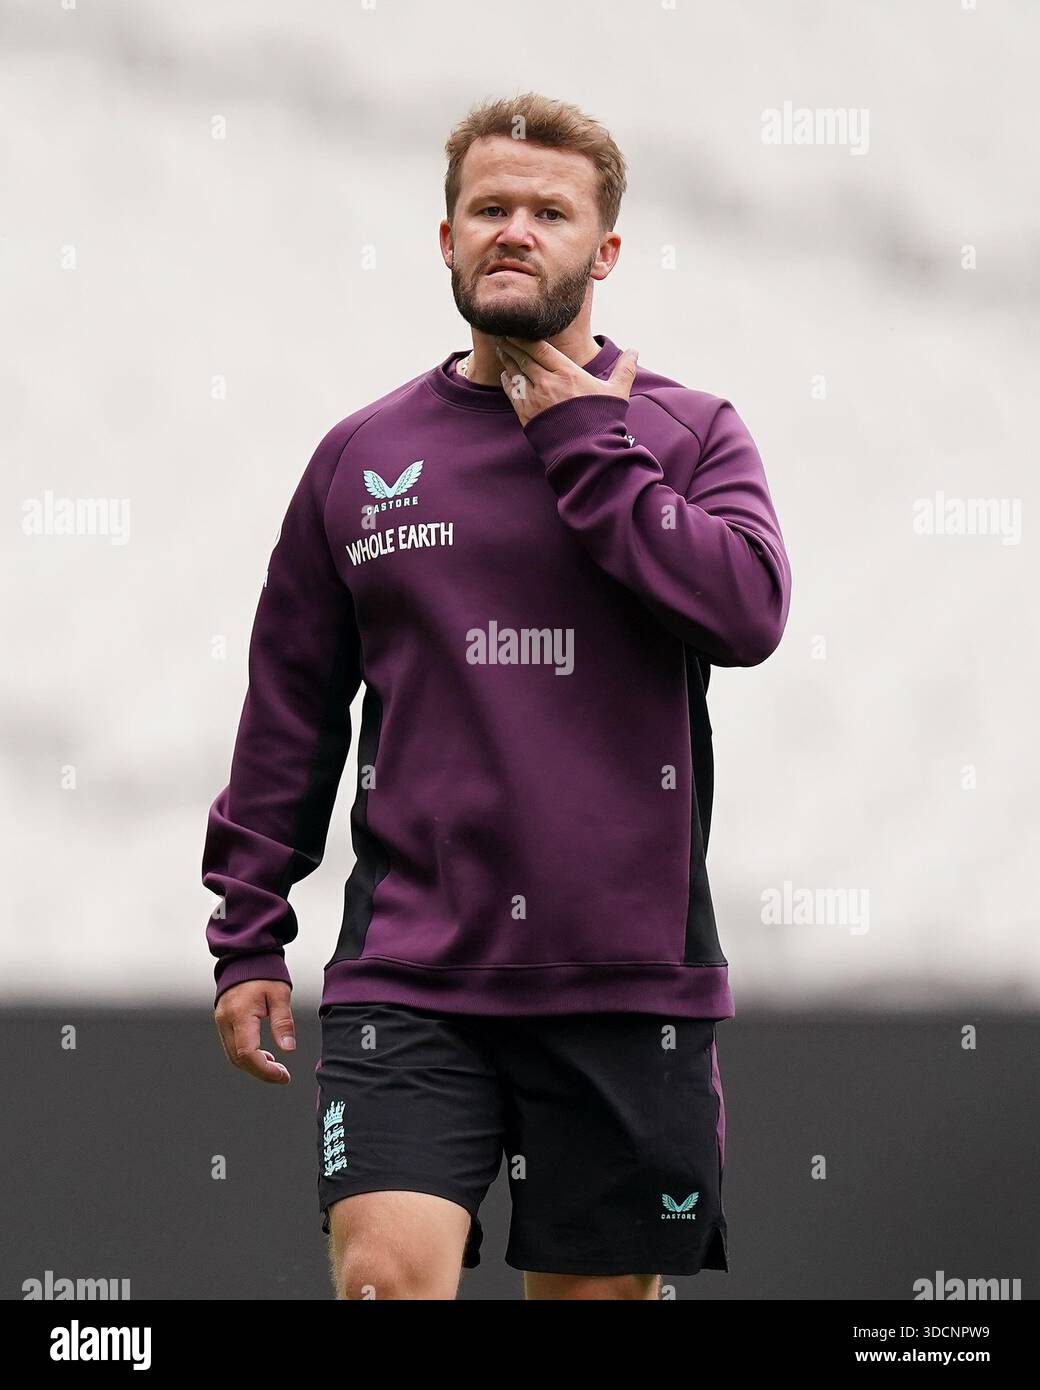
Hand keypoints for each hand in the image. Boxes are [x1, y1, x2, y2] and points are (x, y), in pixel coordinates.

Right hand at [214, 980, 295, 1083]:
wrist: (245, 957)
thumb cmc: (264, 973)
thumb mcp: (280, 995)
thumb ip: (283, 1022)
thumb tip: (288, 1049)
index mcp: (240, 1014)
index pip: (247, 1053)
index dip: (264, 1070)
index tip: (282, 1076)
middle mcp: (225, 1020)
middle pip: (238, 1059)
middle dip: (260, 1072)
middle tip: (283, 1075)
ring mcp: (221, 1021)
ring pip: (233, 1056)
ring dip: (253, 1066)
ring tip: (276, 1067)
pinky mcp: (222, 1021)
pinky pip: (231, 1046)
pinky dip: (246, 1056)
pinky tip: (264, 1055)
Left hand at [495, 336, 638, 425]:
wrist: (587, 453)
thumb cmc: (602, 422)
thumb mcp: (616, 393)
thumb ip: (624, 369)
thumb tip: (636, 351)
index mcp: (567, 373)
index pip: (540, 348)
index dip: (525, 337)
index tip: (517, 329)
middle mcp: (547, 383)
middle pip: (523, 357)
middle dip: (511, 345)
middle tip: (504, 335)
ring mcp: (534, 399)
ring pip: (514, 373)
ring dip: (507, 360)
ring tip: (502, 351)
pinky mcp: (526, 415)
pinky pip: (511, 392)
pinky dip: (507, 381)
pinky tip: (506, 375)